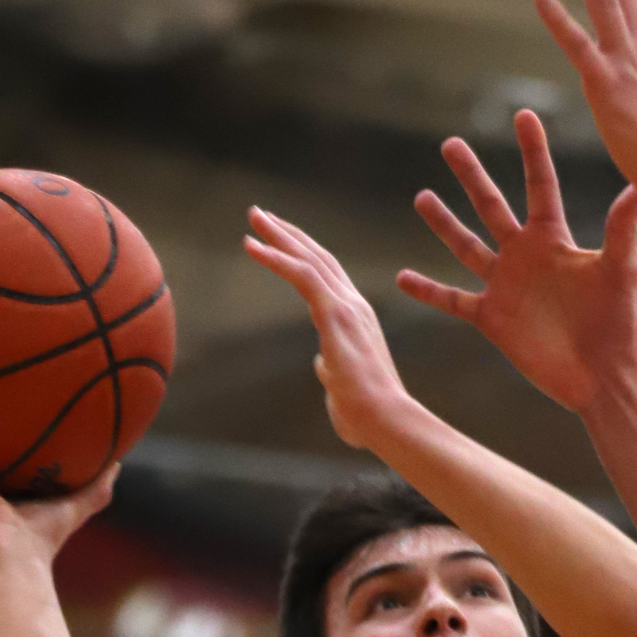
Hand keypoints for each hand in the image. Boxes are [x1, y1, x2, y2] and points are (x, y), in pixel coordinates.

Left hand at [244, 209, 414, 451]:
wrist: (386, 421)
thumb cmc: (365, 416)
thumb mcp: (342, 388)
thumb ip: (331, 371)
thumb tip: (322, 364)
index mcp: (357, 322)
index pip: (328, 277)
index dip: (302, 255)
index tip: (277, 241)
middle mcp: (355, 306)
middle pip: (319, 258)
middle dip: (288, 234)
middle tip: (260, 215)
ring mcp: (348, 307)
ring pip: (310, 258)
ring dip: (279, 236)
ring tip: (253, 216)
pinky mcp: (337, 313)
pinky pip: (302, 274)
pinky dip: (276, 257)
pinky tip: (251, 246)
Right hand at [399, 111, 636, 412]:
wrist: (602, 376)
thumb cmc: (618, 323)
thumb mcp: (620, 269)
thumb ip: (621, 228)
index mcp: (553, 239)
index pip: (539, 185)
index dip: (532, 151)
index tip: (523, 114)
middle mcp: (524, 256)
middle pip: (491, 206)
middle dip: (471, 175)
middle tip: (450, 143)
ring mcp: (505, 286)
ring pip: (465, 246)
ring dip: (444, 223)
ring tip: (421, 197)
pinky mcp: (492, 318)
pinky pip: (452, 300)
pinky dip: (428, 291)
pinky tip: (402, 277)